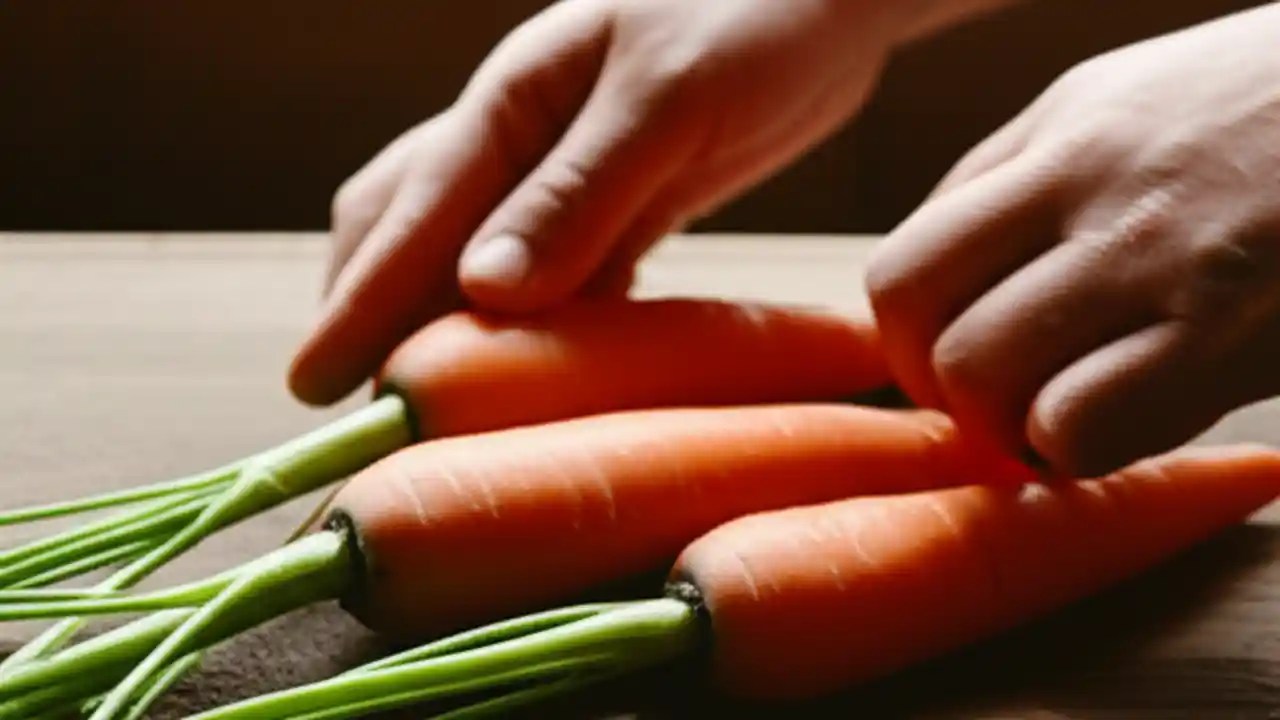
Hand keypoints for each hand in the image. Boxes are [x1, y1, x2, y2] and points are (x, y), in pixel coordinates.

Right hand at [288, 0, 907, 405]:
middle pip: (412, 234)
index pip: (410, 214)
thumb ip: (577, 193)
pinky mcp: (628, 205)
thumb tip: (482, 292)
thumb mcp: (664, 99)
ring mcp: (571, 178)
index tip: (311, 385)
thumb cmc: (753, 13)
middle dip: (375, 315)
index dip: (357, 303)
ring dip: (453, 332)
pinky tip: (545, 379)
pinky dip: (543, 330)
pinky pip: (564, 280)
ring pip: (480, 265)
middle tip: (358, 408)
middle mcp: (522, 145)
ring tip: (437, 412)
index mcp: (509, 105)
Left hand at [866, 4, 1279, 477]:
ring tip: (1071, 414)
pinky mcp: (1229, 330)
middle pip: (915, 325)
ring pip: (982, 381)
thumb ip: (1019, 174)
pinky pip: (1082, 427)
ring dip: (1010, 426)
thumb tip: (945, 271)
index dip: (910, 338)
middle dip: (941, 389)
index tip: (959, 358)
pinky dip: (1088, 449)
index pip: (901, 265)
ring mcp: (1156, 258)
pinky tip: (1141, 421)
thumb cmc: (1277, 105)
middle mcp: (1086, 188)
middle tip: (1003, 402)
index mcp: (1055, 133)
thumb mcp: (1128, 97)